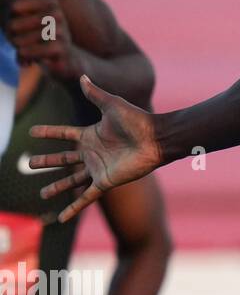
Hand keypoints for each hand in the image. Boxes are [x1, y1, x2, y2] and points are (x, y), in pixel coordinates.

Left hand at [5, 0, 84, 83]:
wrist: (68, 62)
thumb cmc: (46, 37)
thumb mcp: (34, 18)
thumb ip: (25, 1)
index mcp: (52, 3)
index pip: (15, 8)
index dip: (11, 19)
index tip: (20, 26)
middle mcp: (58, 16)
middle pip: (14, 25)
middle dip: (12, 37)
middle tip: (20, 43)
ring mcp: (61, 33)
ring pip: (19, 41)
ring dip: (18, 50)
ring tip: (26, 52)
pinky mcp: (60, 50)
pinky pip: (27, 52)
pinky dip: (23, 58)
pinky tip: (29, 61)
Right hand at [28, 75, 163, 222]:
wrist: (156, 139)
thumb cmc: (137, 120)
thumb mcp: (112, 104)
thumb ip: (95, 93)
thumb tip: (83, 76)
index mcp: (92, 134)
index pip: (63, 133)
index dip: (49, 132)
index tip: (32, 132)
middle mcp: (93, 152)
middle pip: (63, 159)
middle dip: (46, 161)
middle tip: (28, 164)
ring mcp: (98, 168)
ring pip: (71, 180)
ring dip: (56, 186)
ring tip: (41, 193)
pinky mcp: (105, 182)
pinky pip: (85, 198)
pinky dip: (73, 208)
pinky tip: (61, 218)